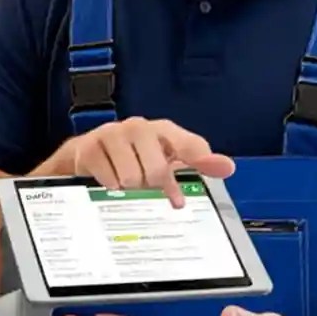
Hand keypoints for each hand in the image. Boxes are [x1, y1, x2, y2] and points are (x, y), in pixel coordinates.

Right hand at [67, 117, 234, 206]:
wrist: (89, 152)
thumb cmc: (134, 157)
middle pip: (157, 171)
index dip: (201, 161)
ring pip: (131, 178)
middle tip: (146, 185)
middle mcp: (139, 128)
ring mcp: (113, 134)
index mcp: (163, 130)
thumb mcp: (166, 158)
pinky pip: (108, 179)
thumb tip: (227, 166)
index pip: (189, 145)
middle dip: (152, 185)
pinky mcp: (90, 146)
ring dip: (129, 187)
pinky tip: (109, 179)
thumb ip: (198, 162)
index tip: (216, 175)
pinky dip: (110, 186)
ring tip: (125, 180)